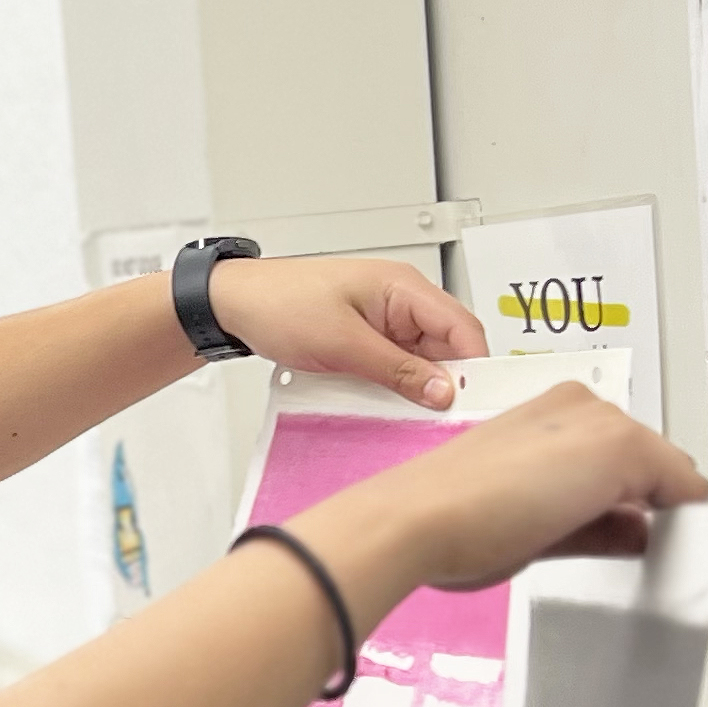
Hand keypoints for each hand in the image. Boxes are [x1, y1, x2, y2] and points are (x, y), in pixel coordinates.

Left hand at [204, 256, 486, 411]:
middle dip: (442, 382)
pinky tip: (379, 403)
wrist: (234, 304)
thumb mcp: (342, 344)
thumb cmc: (280, 304)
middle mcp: (401, 302)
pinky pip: (392, 366)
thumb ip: (396, 369)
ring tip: (399, 411)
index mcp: (405, 288)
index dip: (473, 366)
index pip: (462, 328)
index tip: (470, 403)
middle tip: (433, 418)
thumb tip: (441, 390)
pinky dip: (389, 386)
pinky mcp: (366, 339)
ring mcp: (384, 322)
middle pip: (446, 347)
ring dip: (412, 386)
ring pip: (419, 361)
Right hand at [294, 382, 707, 598]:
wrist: (415, 519)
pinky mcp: (624, 450)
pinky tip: (649, 546)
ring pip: (664, 474)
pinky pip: (685, 492)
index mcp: (548, 412)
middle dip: (637, 502)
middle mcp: (579, 406)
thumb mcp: (528, 523)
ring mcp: (604, 425)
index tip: (611, 525)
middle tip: (607, 544)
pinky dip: (681, 521)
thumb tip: (636, 531)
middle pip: (645, 461)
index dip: (620, 497)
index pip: (612, 455)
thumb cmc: (444, 517)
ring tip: (617, 548)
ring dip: (652, 509)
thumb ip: (590, 525)